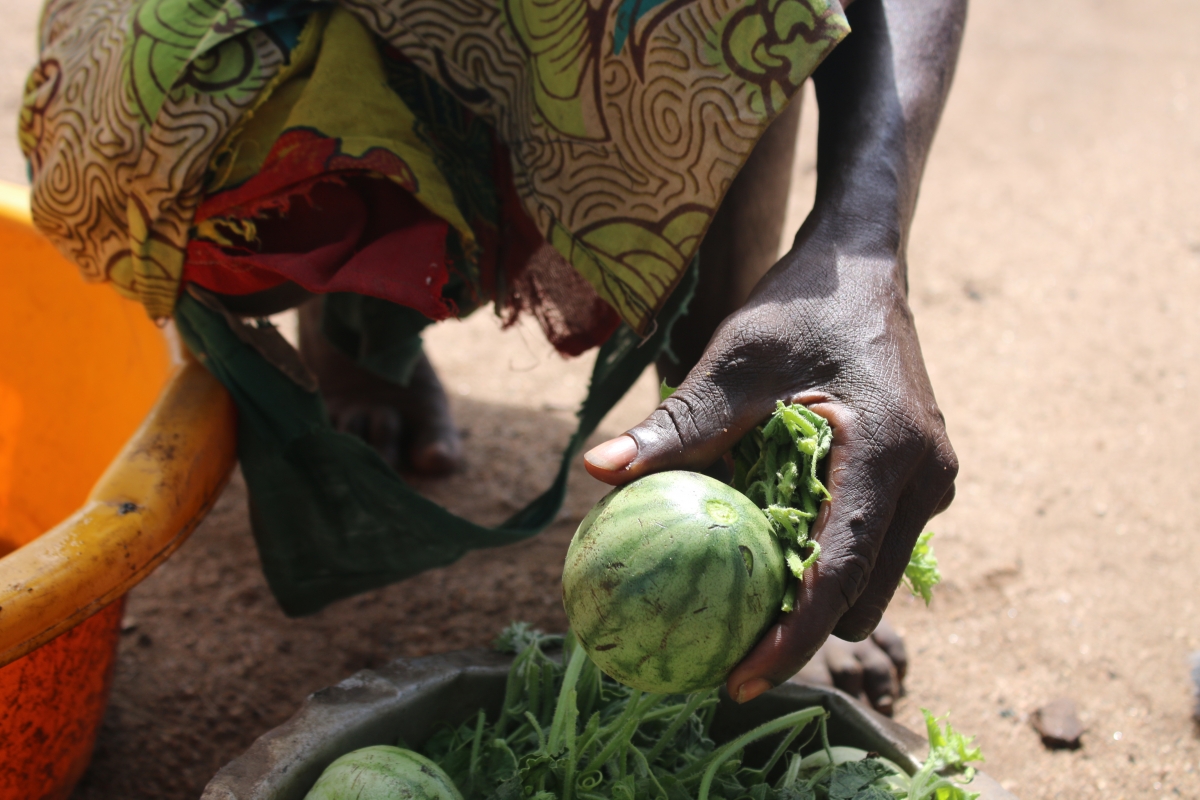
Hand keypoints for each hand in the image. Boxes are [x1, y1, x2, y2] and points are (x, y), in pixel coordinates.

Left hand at [583, 218, 956, 702]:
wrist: (863, 269)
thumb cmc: (799, 306)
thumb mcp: (735, 359)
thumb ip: (679, 424)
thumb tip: (600, 471)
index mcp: (889, 453)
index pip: (841, 571)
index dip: (794, 638)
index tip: (739, 682)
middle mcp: (926, 478)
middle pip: (863, 592)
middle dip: (803, 628)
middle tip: (727, 641)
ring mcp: (931, 481)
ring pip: (872, 575)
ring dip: (815, 592)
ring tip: (744, 592)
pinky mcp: (920, 478)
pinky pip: (873, 543)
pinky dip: (827, 556)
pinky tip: (772, 541)